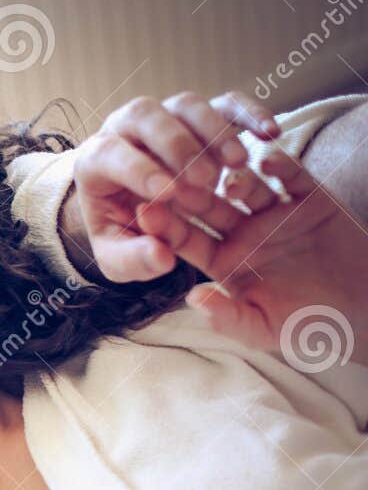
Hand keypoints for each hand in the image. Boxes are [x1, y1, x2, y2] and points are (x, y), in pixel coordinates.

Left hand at [71, 90, 279, 281]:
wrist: (139, 213)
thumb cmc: (126, 235)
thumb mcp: (121, 258)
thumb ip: (135, 260)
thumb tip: (161, 257)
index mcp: (96, 165)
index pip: (108, 154)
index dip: (137, 170)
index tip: (167, 193)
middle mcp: (127, 132)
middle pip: (146, 116)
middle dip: (176, 145)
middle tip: (204, 179)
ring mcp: (166, 118)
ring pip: (187, 105)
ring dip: (213, 131)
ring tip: (237, 164)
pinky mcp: (204, 115)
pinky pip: (227, 103)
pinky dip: (249, 113)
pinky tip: (270, 134)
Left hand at [140, 147, 366, 364]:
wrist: (363, 310)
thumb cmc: (309, 326)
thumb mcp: (264, 329)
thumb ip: (228, 317)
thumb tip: (192, 298)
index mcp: (221, 261)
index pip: (186, 240)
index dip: (166, 227)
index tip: (144, 213)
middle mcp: (242, 232)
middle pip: (209, 206)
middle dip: (191, 192)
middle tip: (173, 176)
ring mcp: (274, 212)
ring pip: (247, 186)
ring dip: (234, 177)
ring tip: (225, 177)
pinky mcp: (309, 197)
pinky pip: (291, 176)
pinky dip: (281, 165)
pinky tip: (268, 161)